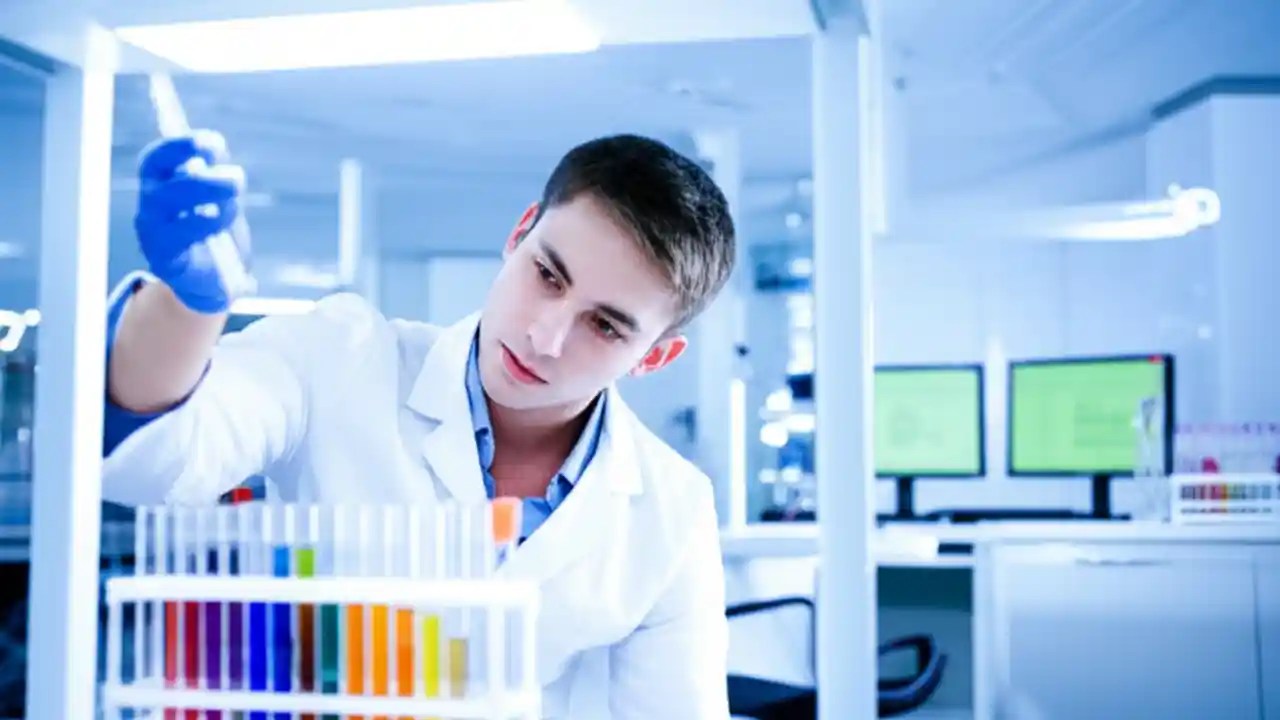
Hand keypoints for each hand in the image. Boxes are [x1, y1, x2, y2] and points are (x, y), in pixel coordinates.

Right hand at [134, 130, 251, 313]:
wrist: (213, 280)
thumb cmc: (214, 233)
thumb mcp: (218, 199)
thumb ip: (215, 174)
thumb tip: (215, 146)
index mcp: (160, 185)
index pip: (157, 158)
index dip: (181, 145)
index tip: (213, 144)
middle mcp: (149, 205)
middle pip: (164, 180)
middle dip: (204, 176)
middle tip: (238, 180)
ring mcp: (152, 231)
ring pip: (168, 200)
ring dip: (210, 197)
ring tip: (234, 206)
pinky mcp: (162, 256)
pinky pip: (178, 233)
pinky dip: (203, 223)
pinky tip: (219, 225)